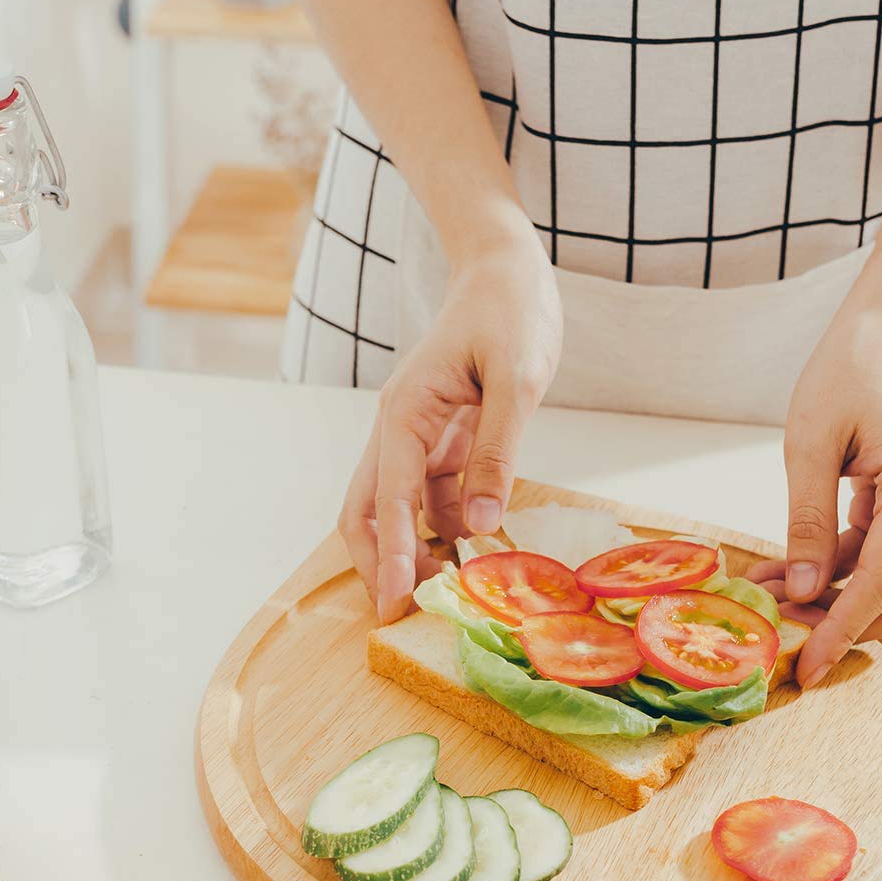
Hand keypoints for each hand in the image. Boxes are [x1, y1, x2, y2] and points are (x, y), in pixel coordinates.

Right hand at [339, 225, 561, 621]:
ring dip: (413, 551)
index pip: (387, 498)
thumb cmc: (510, 308)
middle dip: (377, 563)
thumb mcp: (517, 378)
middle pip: (364, 512)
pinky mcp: (440, 442)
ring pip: (395, 510)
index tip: (392, 601)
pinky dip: (444, 530)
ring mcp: (415, 438)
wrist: (504, 267)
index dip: (389, 554)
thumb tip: (480, 523)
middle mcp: (397, 429)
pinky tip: (473, 550)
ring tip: (451, 590)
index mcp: (404, 412)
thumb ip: (497, 451)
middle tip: (402, 613)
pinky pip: (430, 498)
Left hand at [748, 296, 881, 687]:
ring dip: (833, 601)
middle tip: (777, 635)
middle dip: (839, 627)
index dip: (840, 634)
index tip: (803, 670)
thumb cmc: (851, 369)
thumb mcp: (810, 443)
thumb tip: (803, 590)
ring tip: (768, 595)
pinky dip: (838, 575)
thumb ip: (806, 522)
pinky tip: (787, 572)